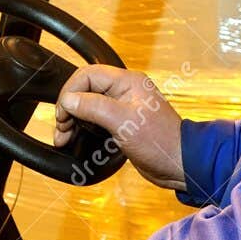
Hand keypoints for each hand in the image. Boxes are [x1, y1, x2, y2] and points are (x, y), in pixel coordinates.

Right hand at [54, 65, 184, 191]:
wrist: (179, 164)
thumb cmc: (160, 141)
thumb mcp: (123, 121)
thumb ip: (93, 107)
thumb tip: (68, 100)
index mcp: (127, 81)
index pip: (88, 75)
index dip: (70, 91)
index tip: (63, 112)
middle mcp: (123, 91)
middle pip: (85, 90)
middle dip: (68, 107)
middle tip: (61, 127)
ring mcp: (122, 107)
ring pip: (87, 106)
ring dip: (72, 119)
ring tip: (63, 137)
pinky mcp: (120, 124)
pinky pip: (94, 119)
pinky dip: (81, 128)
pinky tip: (73, 138)